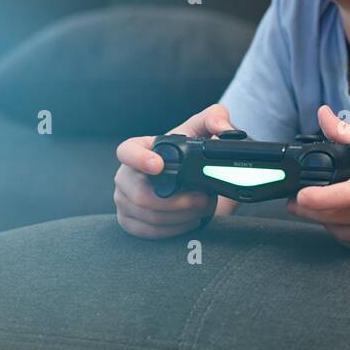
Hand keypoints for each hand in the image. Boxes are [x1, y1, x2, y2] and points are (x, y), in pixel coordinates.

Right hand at [113, 103, 236, 238]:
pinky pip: (149, 232)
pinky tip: (190, 220)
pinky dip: (175, 229)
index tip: (159, 165)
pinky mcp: (130, 221)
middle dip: (179, 201)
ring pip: (149, 215)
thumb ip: (216, 118)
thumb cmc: (192, 154)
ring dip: (183, 215)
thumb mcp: (205, 131)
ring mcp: (125, 199)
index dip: (139, 159)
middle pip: (141, 194)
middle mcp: (127, 174)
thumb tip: (224, 129)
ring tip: (201, 207)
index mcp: (140, 149)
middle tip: (203, 198)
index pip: (126, 151)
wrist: (196, 182)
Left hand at [287, 105, 349, 252]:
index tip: (299, 196)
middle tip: (296, 203)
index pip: (347, 195)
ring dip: (326, 223)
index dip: (319, 199)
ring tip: (320, 209)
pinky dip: (344, 234)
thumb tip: (322, 113)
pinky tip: (341, 220)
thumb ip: (346, 133)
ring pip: (345, 235)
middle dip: (311, 211)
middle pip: (339, 218)